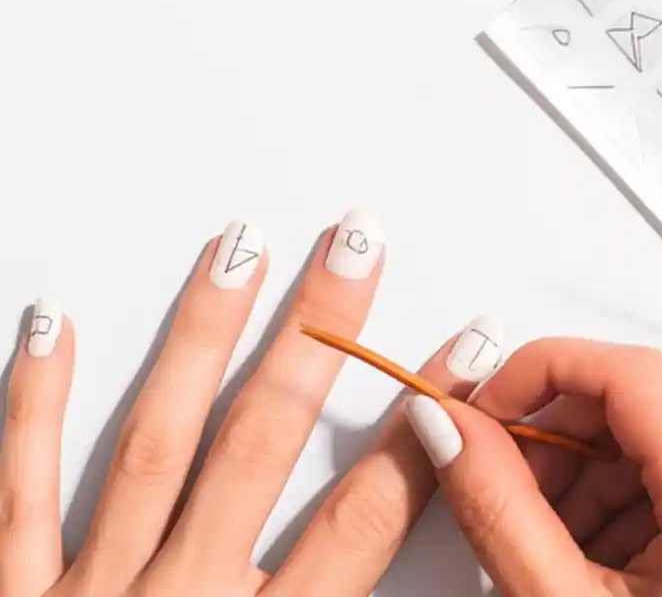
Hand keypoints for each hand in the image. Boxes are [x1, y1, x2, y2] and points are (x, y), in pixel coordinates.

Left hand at [0, 213, 509, 595]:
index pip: (363, 521)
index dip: (424, 434)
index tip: (465, 356)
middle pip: (261, 449)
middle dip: (317, 342)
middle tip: (353, 249)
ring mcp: (86, 595)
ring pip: (154, 444)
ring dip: (202, 341)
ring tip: (239, 252)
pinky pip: (14, 493)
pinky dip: (33, 408)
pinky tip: (52, 327)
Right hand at [410, 338, 661, 595]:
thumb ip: (498, 507)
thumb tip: (450, 424)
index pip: (637, 378)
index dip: (546, 372)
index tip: (487, 407)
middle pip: (657, 403)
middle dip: (565, 429)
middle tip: (500, 472)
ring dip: (596, 468)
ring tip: (548, 538)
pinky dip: (635, 497)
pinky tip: (596, 555)